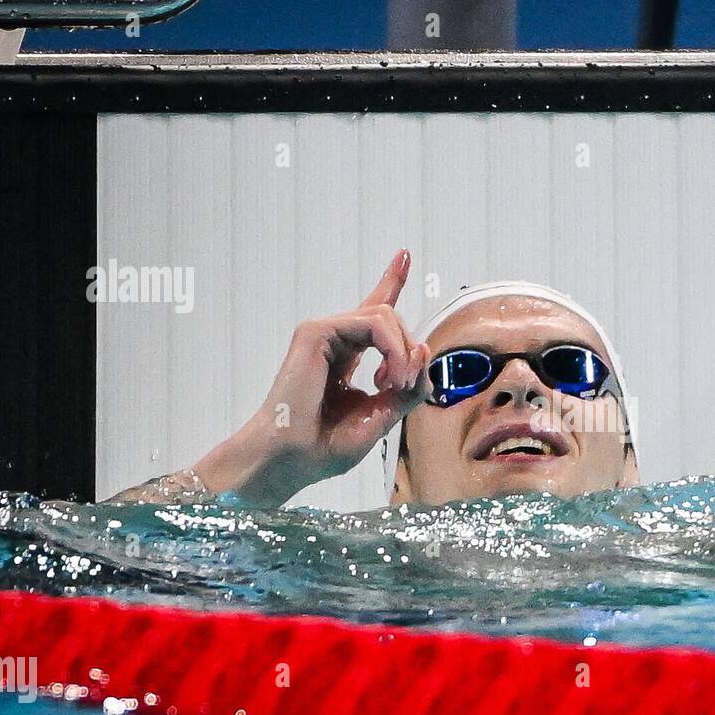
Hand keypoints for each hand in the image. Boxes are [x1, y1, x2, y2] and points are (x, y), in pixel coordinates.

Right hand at [193, 249, 429, 506]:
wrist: (290, 460)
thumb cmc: (325, 446)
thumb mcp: (381, 417)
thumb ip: (407, 388)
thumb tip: (424, 352)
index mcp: (347, 357)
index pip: (374, 315)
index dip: (391, 282)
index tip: (405, 254)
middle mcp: (336, 340)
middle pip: (392, 320)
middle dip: (412, 352)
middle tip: (404, 388)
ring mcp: (324, 333)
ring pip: (386, 316)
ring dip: (404, 352)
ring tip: (394, 385)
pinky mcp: (316, 332)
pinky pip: (374, 321)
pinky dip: (393, 348)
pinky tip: (386, 376)